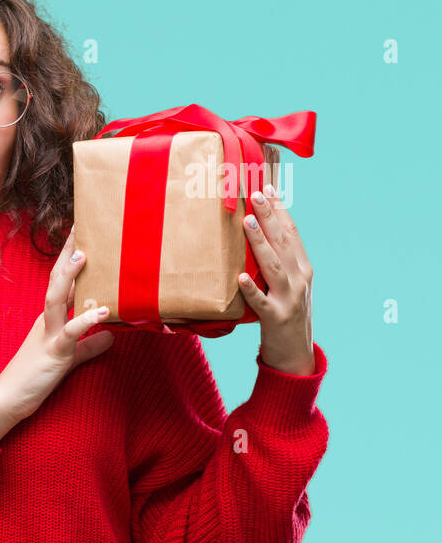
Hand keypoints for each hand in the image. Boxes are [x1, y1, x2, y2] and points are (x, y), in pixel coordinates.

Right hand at [0, 225, 115, 421]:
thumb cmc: (33, 379)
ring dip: (69, 277)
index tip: (81, 235)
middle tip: (80, 226)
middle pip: (57, 280)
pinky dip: (86, 323)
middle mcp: (47, 320)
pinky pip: (70, 334)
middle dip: (68, 254)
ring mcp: (48, 334)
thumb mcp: (67, 359)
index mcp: (50, 319)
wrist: (7, 400)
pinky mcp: (53, 353)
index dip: (70, 258)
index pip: (61, 282)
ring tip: (83, 256)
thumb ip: (89, 347)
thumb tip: (111, 337)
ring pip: (56, 299)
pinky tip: (102, 314)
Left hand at [238, 183, 315, 375]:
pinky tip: (240, 278)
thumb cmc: (284, 314)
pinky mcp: (275, 319)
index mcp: (302, 268)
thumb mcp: (286, 284)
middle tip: (254, 193)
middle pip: (283, 242)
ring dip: (260, 242)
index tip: (267, 187)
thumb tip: (254, 233)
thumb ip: (276, 261)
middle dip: (269, 216)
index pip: (291, 233)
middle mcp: (299, 279)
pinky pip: (260, 302)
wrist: (295, 354)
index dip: (279, 210)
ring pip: (273, 266)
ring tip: (247, 222)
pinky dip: (251, 289)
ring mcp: (289, 299)